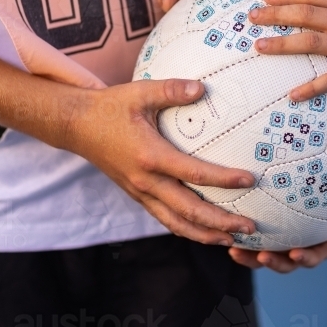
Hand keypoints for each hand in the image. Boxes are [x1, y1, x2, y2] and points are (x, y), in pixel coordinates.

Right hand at [62, 79, 257, 245]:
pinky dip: (186, 229)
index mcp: (150, 156)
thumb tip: (202, 88)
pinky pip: (165, 218)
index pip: (194, 173)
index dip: (224, 179)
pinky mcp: (137, 195)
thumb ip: (172, 90)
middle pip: (189, 211)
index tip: (249, 180)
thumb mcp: (140, 92)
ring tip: (232, 239)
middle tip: (250, 226)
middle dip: (222, 222)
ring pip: (176, 223)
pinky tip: (204, 231)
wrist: (75, 125)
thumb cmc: (110, 106)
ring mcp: (140, 192)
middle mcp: (146, 181)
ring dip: (206, 234)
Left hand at [227, 225, 326, 272]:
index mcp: (319, 247)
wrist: (322, 204)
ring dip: (252, 259)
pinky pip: (254, 249)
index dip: (305, 257)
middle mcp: (301, 250)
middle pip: (287, 263)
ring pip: (267, 258)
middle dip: (274, 262)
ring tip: (237, 252)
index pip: (313, 256)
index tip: (295, 253)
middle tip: (263, 257)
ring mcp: (283, 248)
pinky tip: (231, 247)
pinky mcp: (268, 243)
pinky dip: (244, 251)